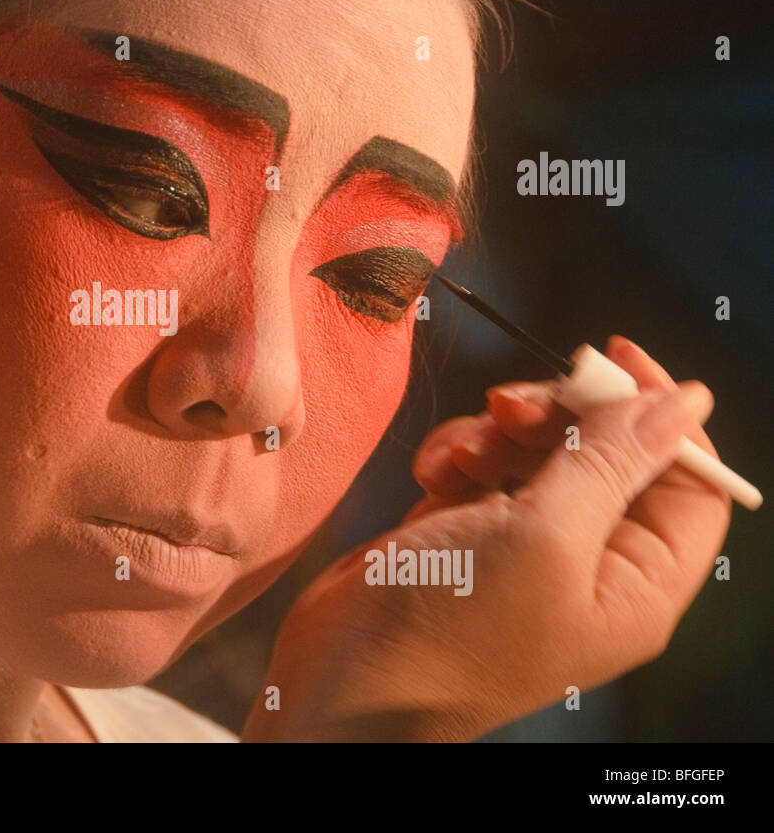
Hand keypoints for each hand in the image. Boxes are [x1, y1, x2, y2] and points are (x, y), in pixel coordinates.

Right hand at [242, 336, 730, 740]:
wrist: (342, 672)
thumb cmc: (448, 627)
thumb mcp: (542, 537)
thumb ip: (610, 460)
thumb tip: (685, 400)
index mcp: (634, 582)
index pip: (688, 480)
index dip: (659, 416)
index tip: (611, 358)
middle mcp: (587, 562)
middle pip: (606, 452)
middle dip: (558, 418)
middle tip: (510, 408)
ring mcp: (523, 546)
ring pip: (537, 450)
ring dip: (495, 436)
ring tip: (456, 461)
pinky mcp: (466, 531)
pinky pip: (481, 465)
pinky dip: (455, 456)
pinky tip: (428, 476)